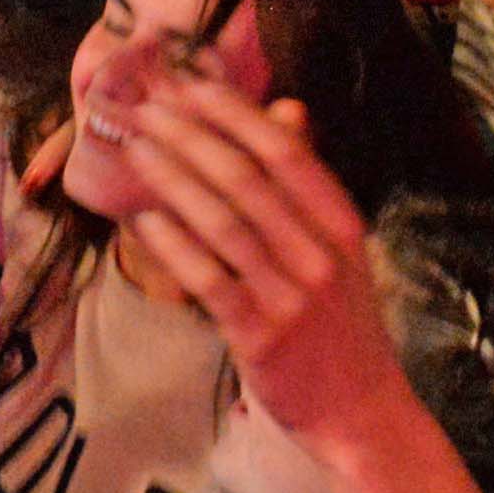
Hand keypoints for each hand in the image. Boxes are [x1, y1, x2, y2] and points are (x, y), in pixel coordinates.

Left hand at [113, 79, 416, 464]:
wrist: (360, 410)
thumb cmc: (341, 322)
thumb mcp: (339, 247)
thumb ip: (309, 182)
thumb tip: (286, 110)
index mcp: (341, 222)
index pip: (285, 151)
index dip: (234, 112)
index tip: (189, 82)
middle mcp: (320, 252)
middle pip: (246, 178)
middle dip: (189, 135)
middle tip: (144, 107)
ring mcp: (290, 295)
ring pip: (222, 222)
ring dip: (172, 179)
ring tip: (134, 150)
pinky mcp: (259, 336)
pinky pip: (208, 279)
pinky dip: (173, 245)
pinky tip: (142, 220)